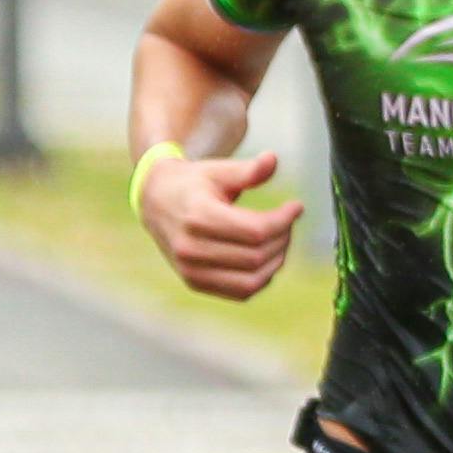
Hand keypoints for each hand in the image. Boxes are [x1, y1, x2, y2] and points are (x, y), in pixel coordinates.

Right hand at [140, 145, 299, 299]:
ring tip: (281, 239)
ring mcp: (191, 270)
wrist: (155, 201)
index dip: (283, 220)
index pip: (255, 230)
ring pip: (252, 280)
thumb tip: (273, 159)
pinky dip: (262, 278)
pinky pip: (241, 292)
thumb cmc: (193, 183)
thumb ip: (247, 170)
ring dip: (276, 261)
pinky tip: (267, 257)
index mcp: (198, 216)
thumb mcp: (218, 171)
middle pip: (257, 255)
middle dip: (282, 238)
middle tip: (288, 221)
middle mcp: (190, 248)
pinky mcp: (194, 283)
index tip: (296, 207)